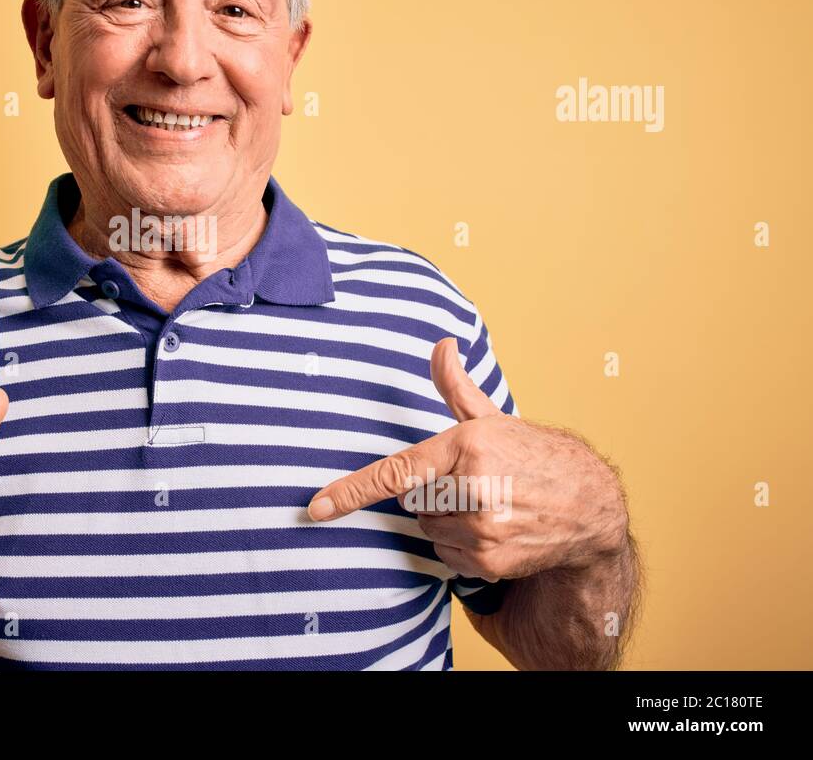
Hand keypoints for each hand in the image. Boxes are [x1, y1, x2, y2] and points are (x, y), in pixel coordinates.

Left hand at [306, 338, 626, 581]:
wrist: (590, 505)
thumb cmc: (533, 456)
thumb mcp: (492, 419)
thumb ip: (456, 386)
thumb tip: (441, 345)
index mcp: (467, 445)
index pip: (396, 472)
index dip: (351, 491)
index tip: (316, 507)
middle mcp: (473, 487)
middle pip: (413, 502)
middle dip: (432, 495)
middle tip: (472, 486)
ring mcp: (483, 528)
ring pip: (428, 530)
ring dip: (447, 522)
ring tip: (488, 507)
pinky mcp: (490, 561)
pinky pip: (447, 557)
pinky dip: (462, 548)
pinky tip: (494, 531)